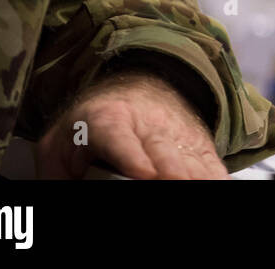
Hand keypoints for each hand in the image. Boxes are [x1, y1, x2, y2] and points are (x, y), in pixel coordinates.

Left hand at [35, 70, 227, 178]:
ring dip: (196, 174)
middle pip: (161, 149)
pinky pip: (210, 162)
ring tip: (199, 187)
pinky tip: (218, 184)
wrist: (133, 88)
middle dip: (171, 171)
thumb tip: (63, 187)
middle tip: (173, 183)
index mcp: (105, 119)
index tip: (144, 173)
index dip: (132, 156)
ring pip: (190, 156)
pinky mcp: (197, 142)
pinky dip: (215, 175)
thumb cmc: (89, 127)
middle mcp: (147, 122)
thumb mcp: (58, 147)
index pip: (118, 136)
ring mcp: (176, 131)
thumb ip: (56, 176)